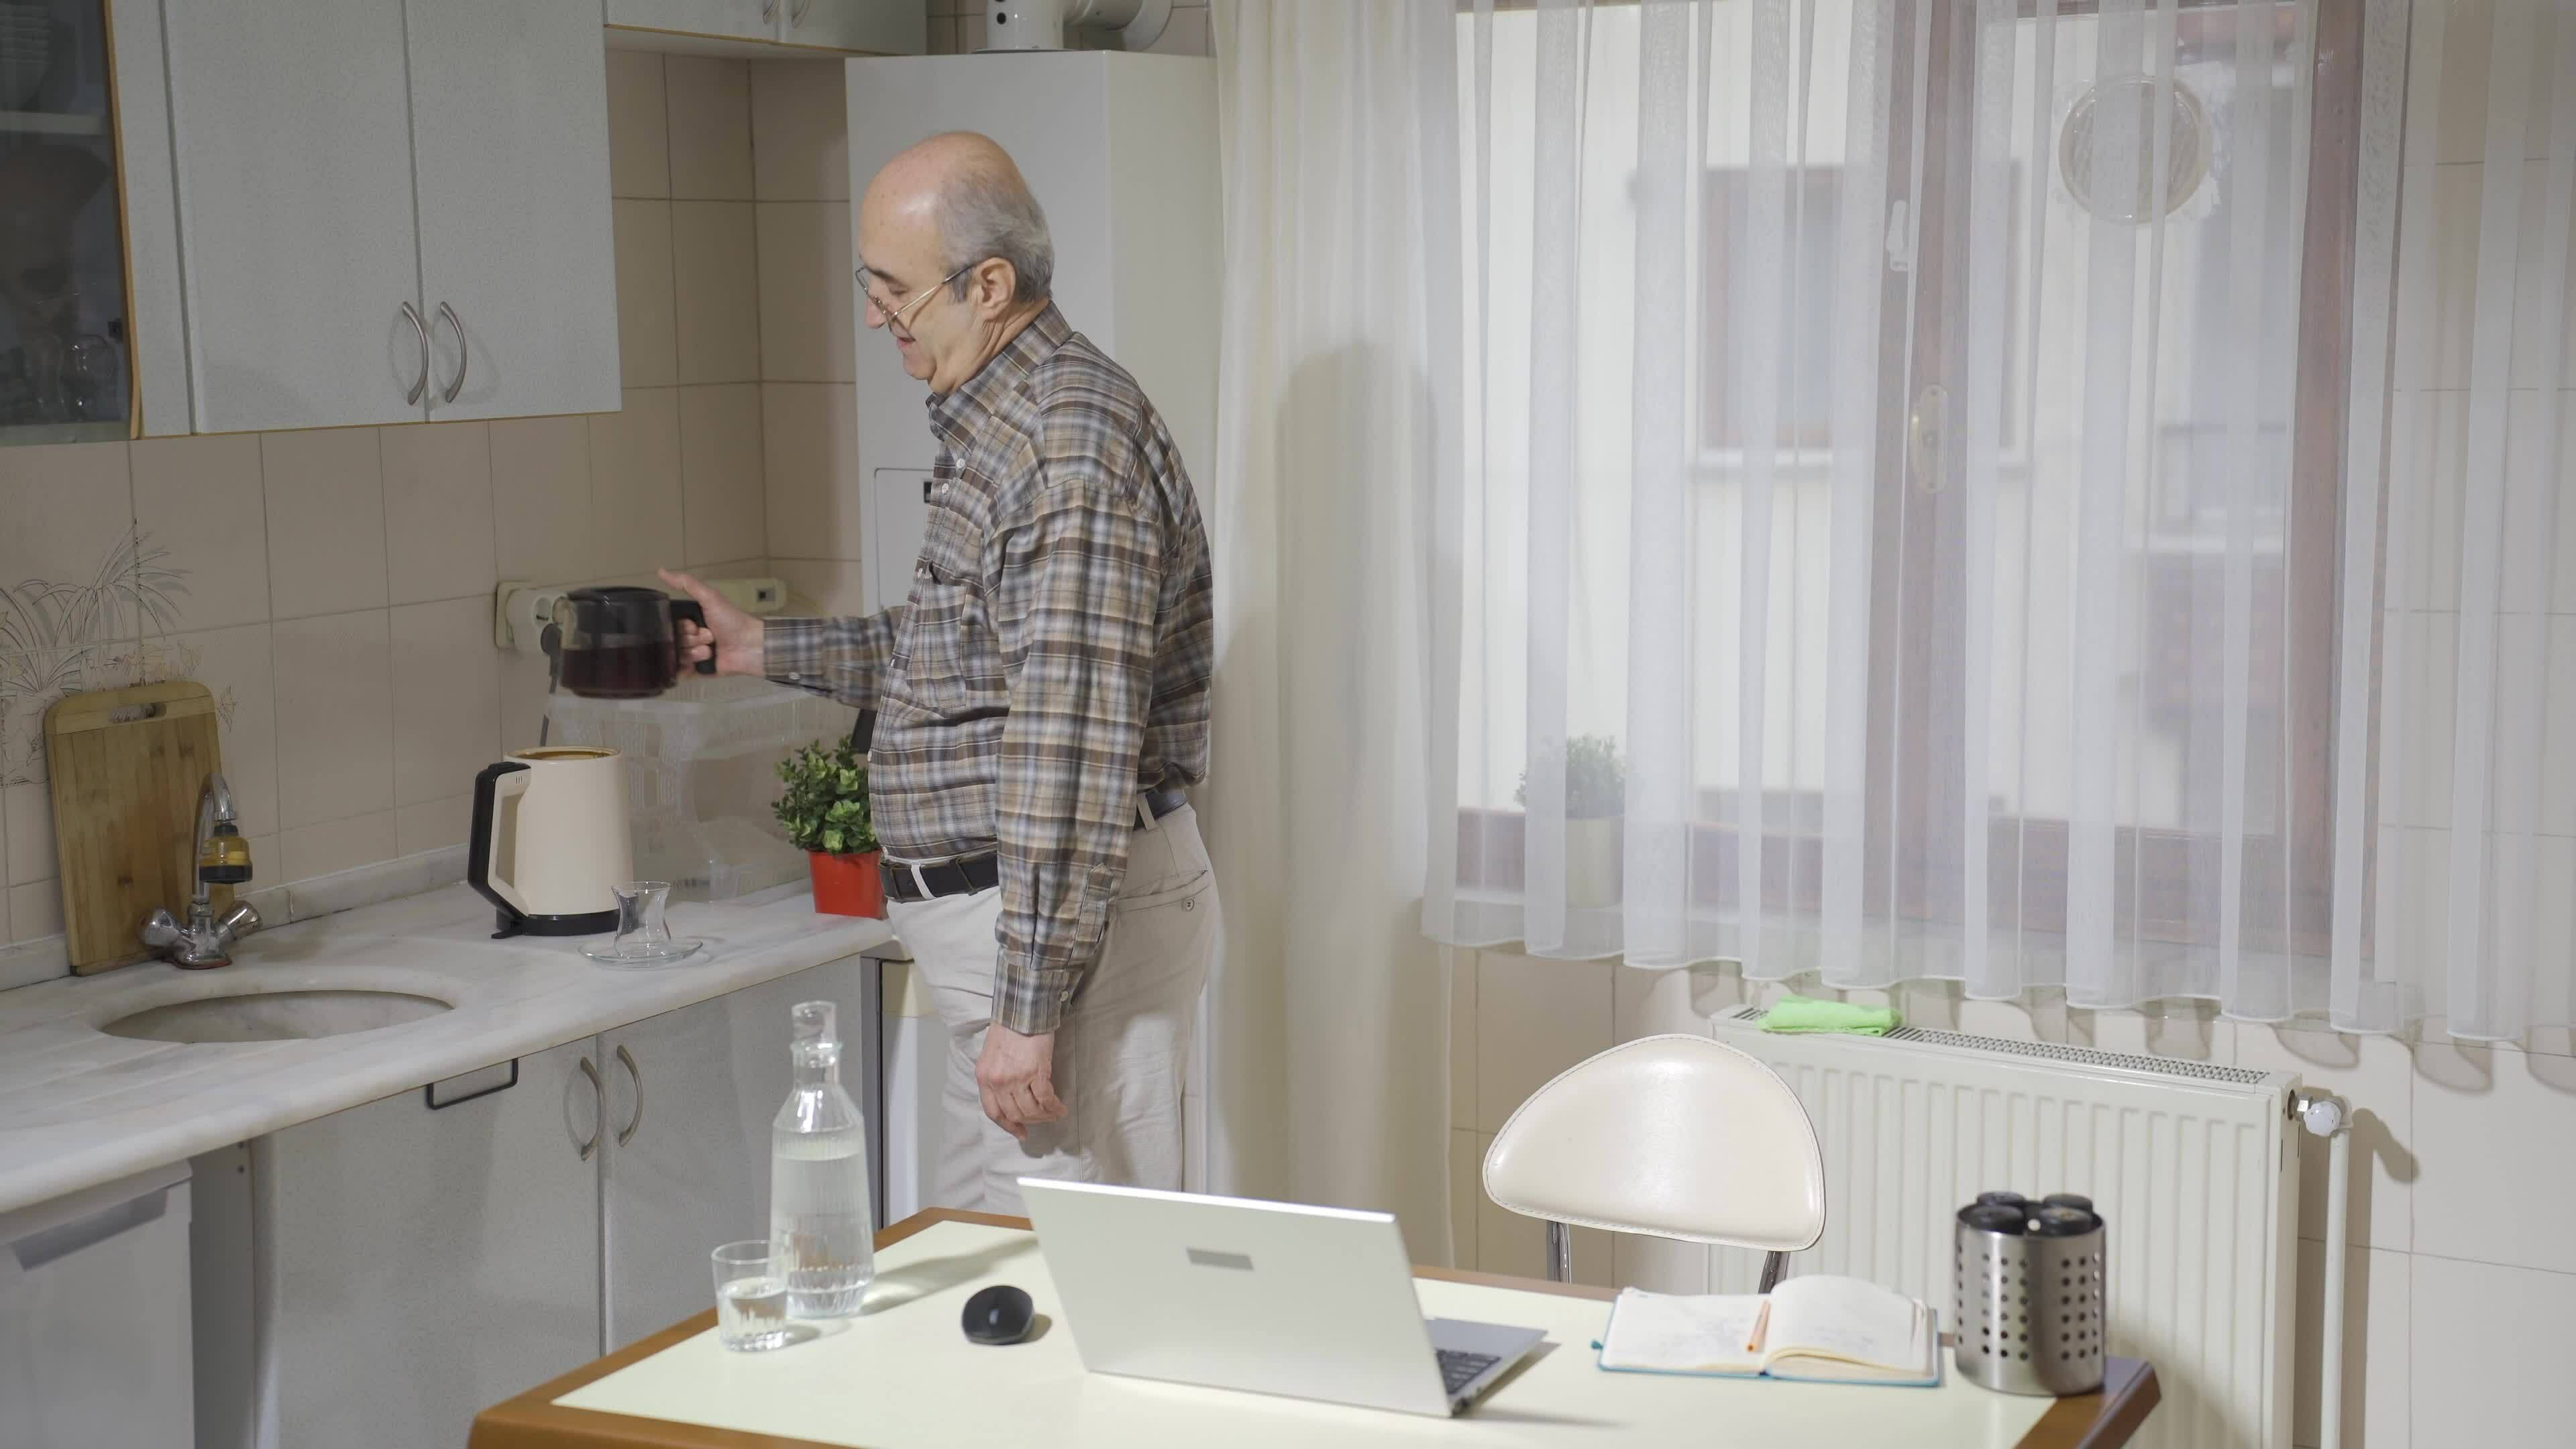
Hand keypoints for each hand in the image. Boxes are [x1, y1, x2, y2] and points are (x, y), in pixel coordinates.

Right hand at [658, 569, 763, 676]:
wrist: (750, 646)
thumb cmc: (731, 620)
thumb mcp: (710, 597)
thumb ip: (687, 584)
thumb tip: (660, 570)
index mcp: (691, 621)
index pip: (672, 625)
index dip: (682, 626)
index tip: (695, 625)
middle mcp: (690, 637)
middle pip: (674, 641)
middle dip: (690, 639)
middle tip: (709, 637)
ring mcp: (693, 655)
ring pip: (678, 656)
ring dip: (694, 653)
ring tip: (710, 651)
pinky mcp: (697, 671)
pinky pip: (679, 672)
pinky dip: (685, 669)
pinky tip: (694, 666)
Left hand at [975, 1025, 1065, 1139]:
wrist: (1021, 1010)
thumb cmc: (1007, 1029)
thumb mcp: (991, 1056)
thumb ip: (996, 1077)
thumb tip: (1009, 1095)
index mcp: (984, 1078)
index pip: (993, 1112)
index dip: (1008, 1126)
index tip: (1020, 1132)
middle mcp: (997, 1082)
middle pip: (1015, 1113)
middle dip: (1031, 1121)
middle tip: (1043, 1120)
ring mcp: (1016, 1078)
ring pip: (1031, 1110)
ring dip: (1044, 1116)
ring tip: (1054, 1114)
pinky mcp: (1035, 1072)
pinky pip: (1046, 1099)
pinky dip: (1054, 1107)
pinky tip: (1060, 1108)